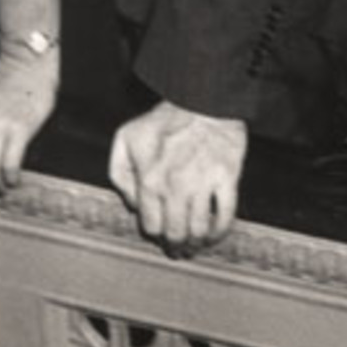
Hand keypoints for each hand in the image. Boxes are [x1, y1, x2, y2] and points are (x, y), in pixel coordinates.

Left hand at [108, 100, 247, 254]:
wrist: (203, 97)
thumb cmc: (163, 118)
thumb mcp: (126, 138)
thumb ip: (119, 173)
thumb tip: (132, 204)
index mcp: (150, 180)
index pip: (151, 226)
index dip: (154, 234)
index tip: (159, 233)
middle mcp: (176, 187)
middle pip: (175, 234)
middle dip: (175, 246)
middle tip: (177, 250)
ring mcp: (204, 183)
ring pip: (199, 229)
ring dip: (196, 243)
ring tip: (194, 245)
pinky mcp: (227, 178)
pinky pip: (226, 215)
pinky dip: (220, 231)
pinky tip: (214, 235)